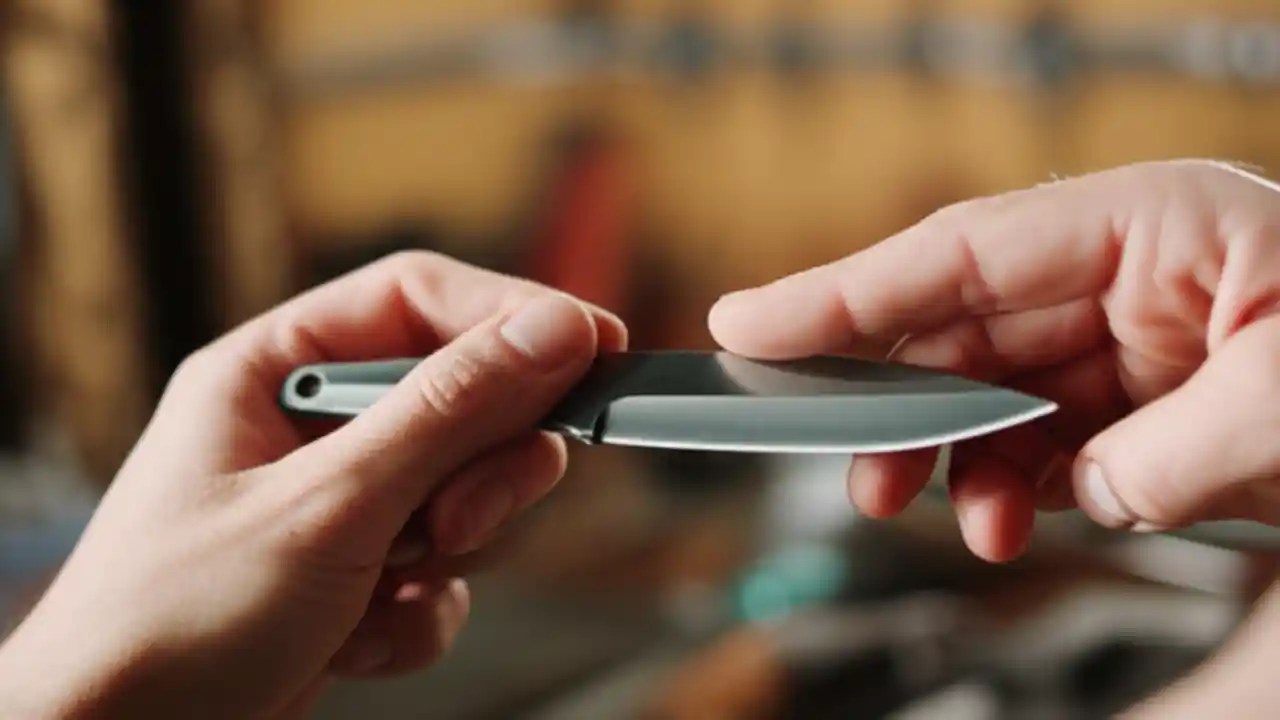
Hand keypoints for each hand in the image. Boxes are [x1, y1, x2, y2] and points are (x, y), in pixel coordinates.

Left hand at [0, 252, 625, 717]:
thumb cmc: (171, 623)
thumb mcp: (329, 502)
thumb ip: (449, 412)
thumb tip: (554, 331)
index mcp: (275, 370)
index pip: (419, 300)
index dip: (512, 314)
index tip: (594, 346)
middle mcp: (310, 428)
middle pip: (459, 400)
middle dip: (477, 469)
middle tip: (465, 515)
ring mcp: (339, 505)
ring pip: (465, 493)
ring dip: (446, 552)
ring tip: (385, 584)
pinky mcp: (358, 575)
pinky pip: (444, 574)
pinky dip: (417, 614)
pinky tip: (354, 640)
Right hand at [710, 160, 1279, 561]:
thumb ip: (1179, 443)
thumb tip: (1080, 484)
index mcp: (1151, 221)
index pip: (963, 252)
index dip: (846, 292)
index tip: (752, 328)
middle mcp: (1119, 267)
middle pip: (955, 322)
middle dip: (894, 402)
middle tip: (854, 470)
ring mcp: (1120, 331)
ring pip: (982, 387)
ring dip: (953, 460)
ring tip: (959, 520)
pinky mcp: (1130, 393)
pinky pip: (1032, 432)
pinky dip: (1009, 483)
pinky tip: (1016, 518)